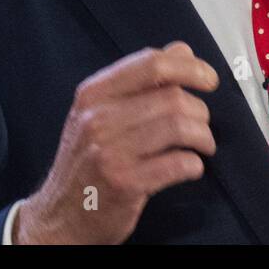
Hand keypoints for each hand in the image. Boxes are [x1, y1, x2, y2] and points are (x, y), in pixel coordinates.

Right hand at [13, 41, 219, 243]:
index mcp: (93, 93)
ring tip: (202, 146)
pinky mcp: (125, 183)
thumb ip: (141, 80)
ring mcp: (110, 152)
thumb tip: (182, 51)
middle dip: (200, 111)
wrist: (59, 217)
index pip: (151, 63)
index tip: (209, 80)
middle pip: (172, 97)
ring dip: (202, 137)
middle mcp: (98, 118)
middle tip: (202, 125)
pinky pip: (178, 164)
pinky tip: (191, 167)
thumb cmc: (87, 161)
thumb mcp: (100, 113)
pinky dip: (194, 164)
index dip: (190, 68)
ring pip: (179, 127)